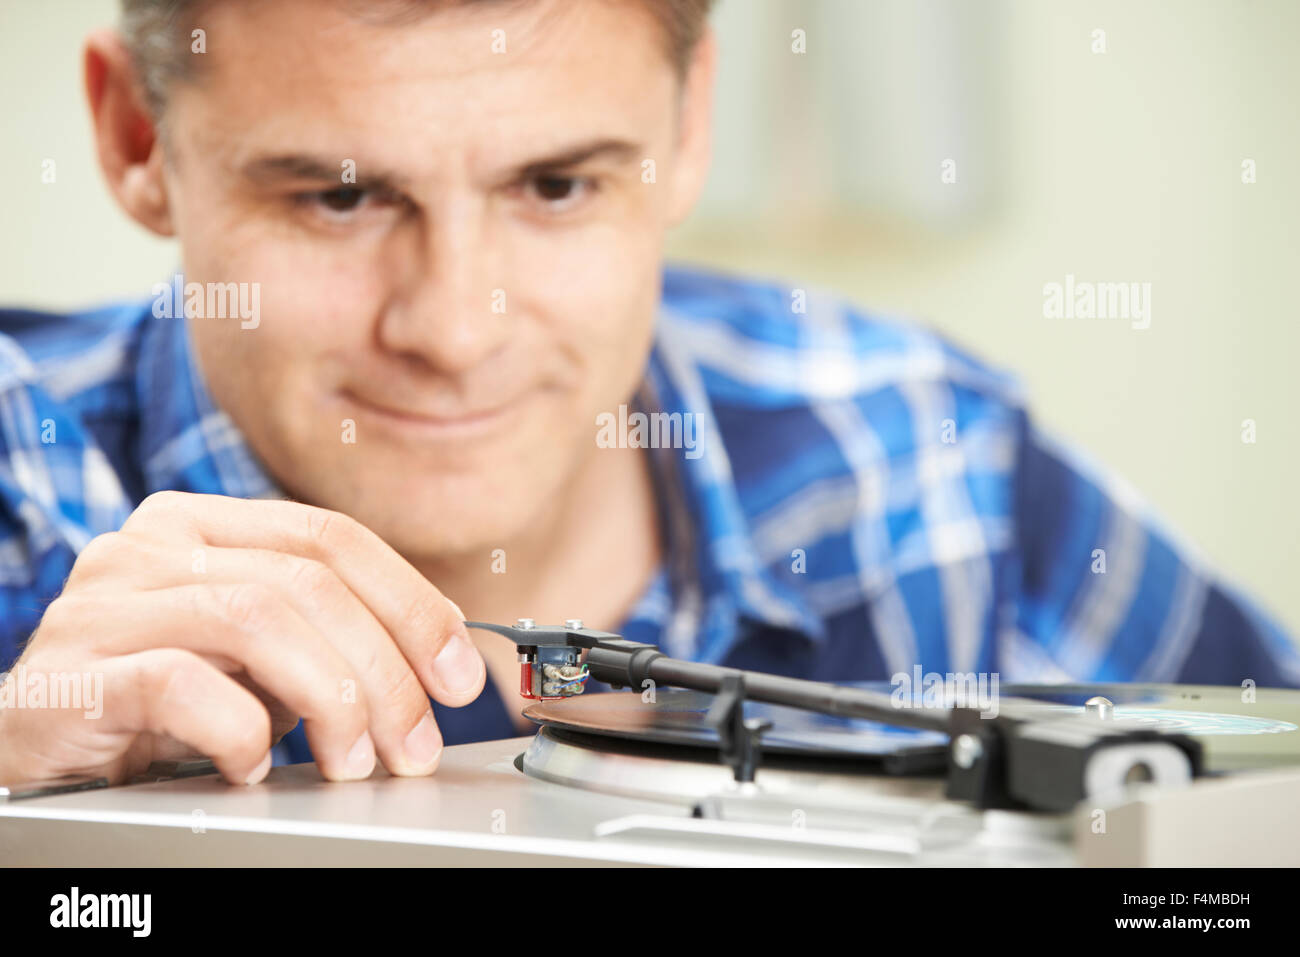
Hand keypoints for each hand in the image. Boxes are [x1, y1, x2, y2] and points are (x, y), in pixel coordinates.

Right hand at [0, 491, 483, 786]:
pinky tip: (252, 766)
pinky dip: (239, 731)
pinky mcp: (70, 675)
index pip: (332, 537)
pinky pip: (181, 684)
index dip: (412, 602)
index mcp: (202, 523)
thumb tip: (439, 663)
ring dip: (330, 698)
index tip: (460, 672)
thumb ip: (327, 639)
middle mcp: (149, 546)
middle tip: (414, 742)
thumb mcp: (255, 657)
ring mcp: (104, 604)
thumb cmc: (154, 702)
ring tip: (351, 760)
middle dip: (384, 668)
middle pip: (307, 580)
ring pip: (256, 617)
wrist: (33, 749)